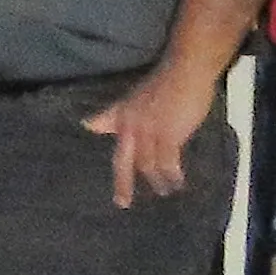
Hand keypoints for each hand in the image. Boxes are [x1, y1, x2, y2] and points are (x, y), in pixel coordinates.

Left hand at [83, 66, 218, 208]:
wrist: (185, 71)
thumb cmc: (165, 82)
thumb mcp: (135, 97)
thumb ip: (117, 114)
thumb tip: (90, 125)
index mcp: (122, 113)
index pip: (102, 129)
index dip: (99, 140)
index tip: (94, 153)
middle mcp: (130, 125)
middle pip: (123, 161)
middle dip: (123, 184)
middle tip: (122, 203)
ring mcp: (147, 132)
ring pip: (147, 166)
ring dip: (157, 182)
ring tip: (164, 192)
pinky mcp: (167, 136)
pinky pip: (168, 164)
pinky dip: (173, 175)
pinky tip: (178, 183)